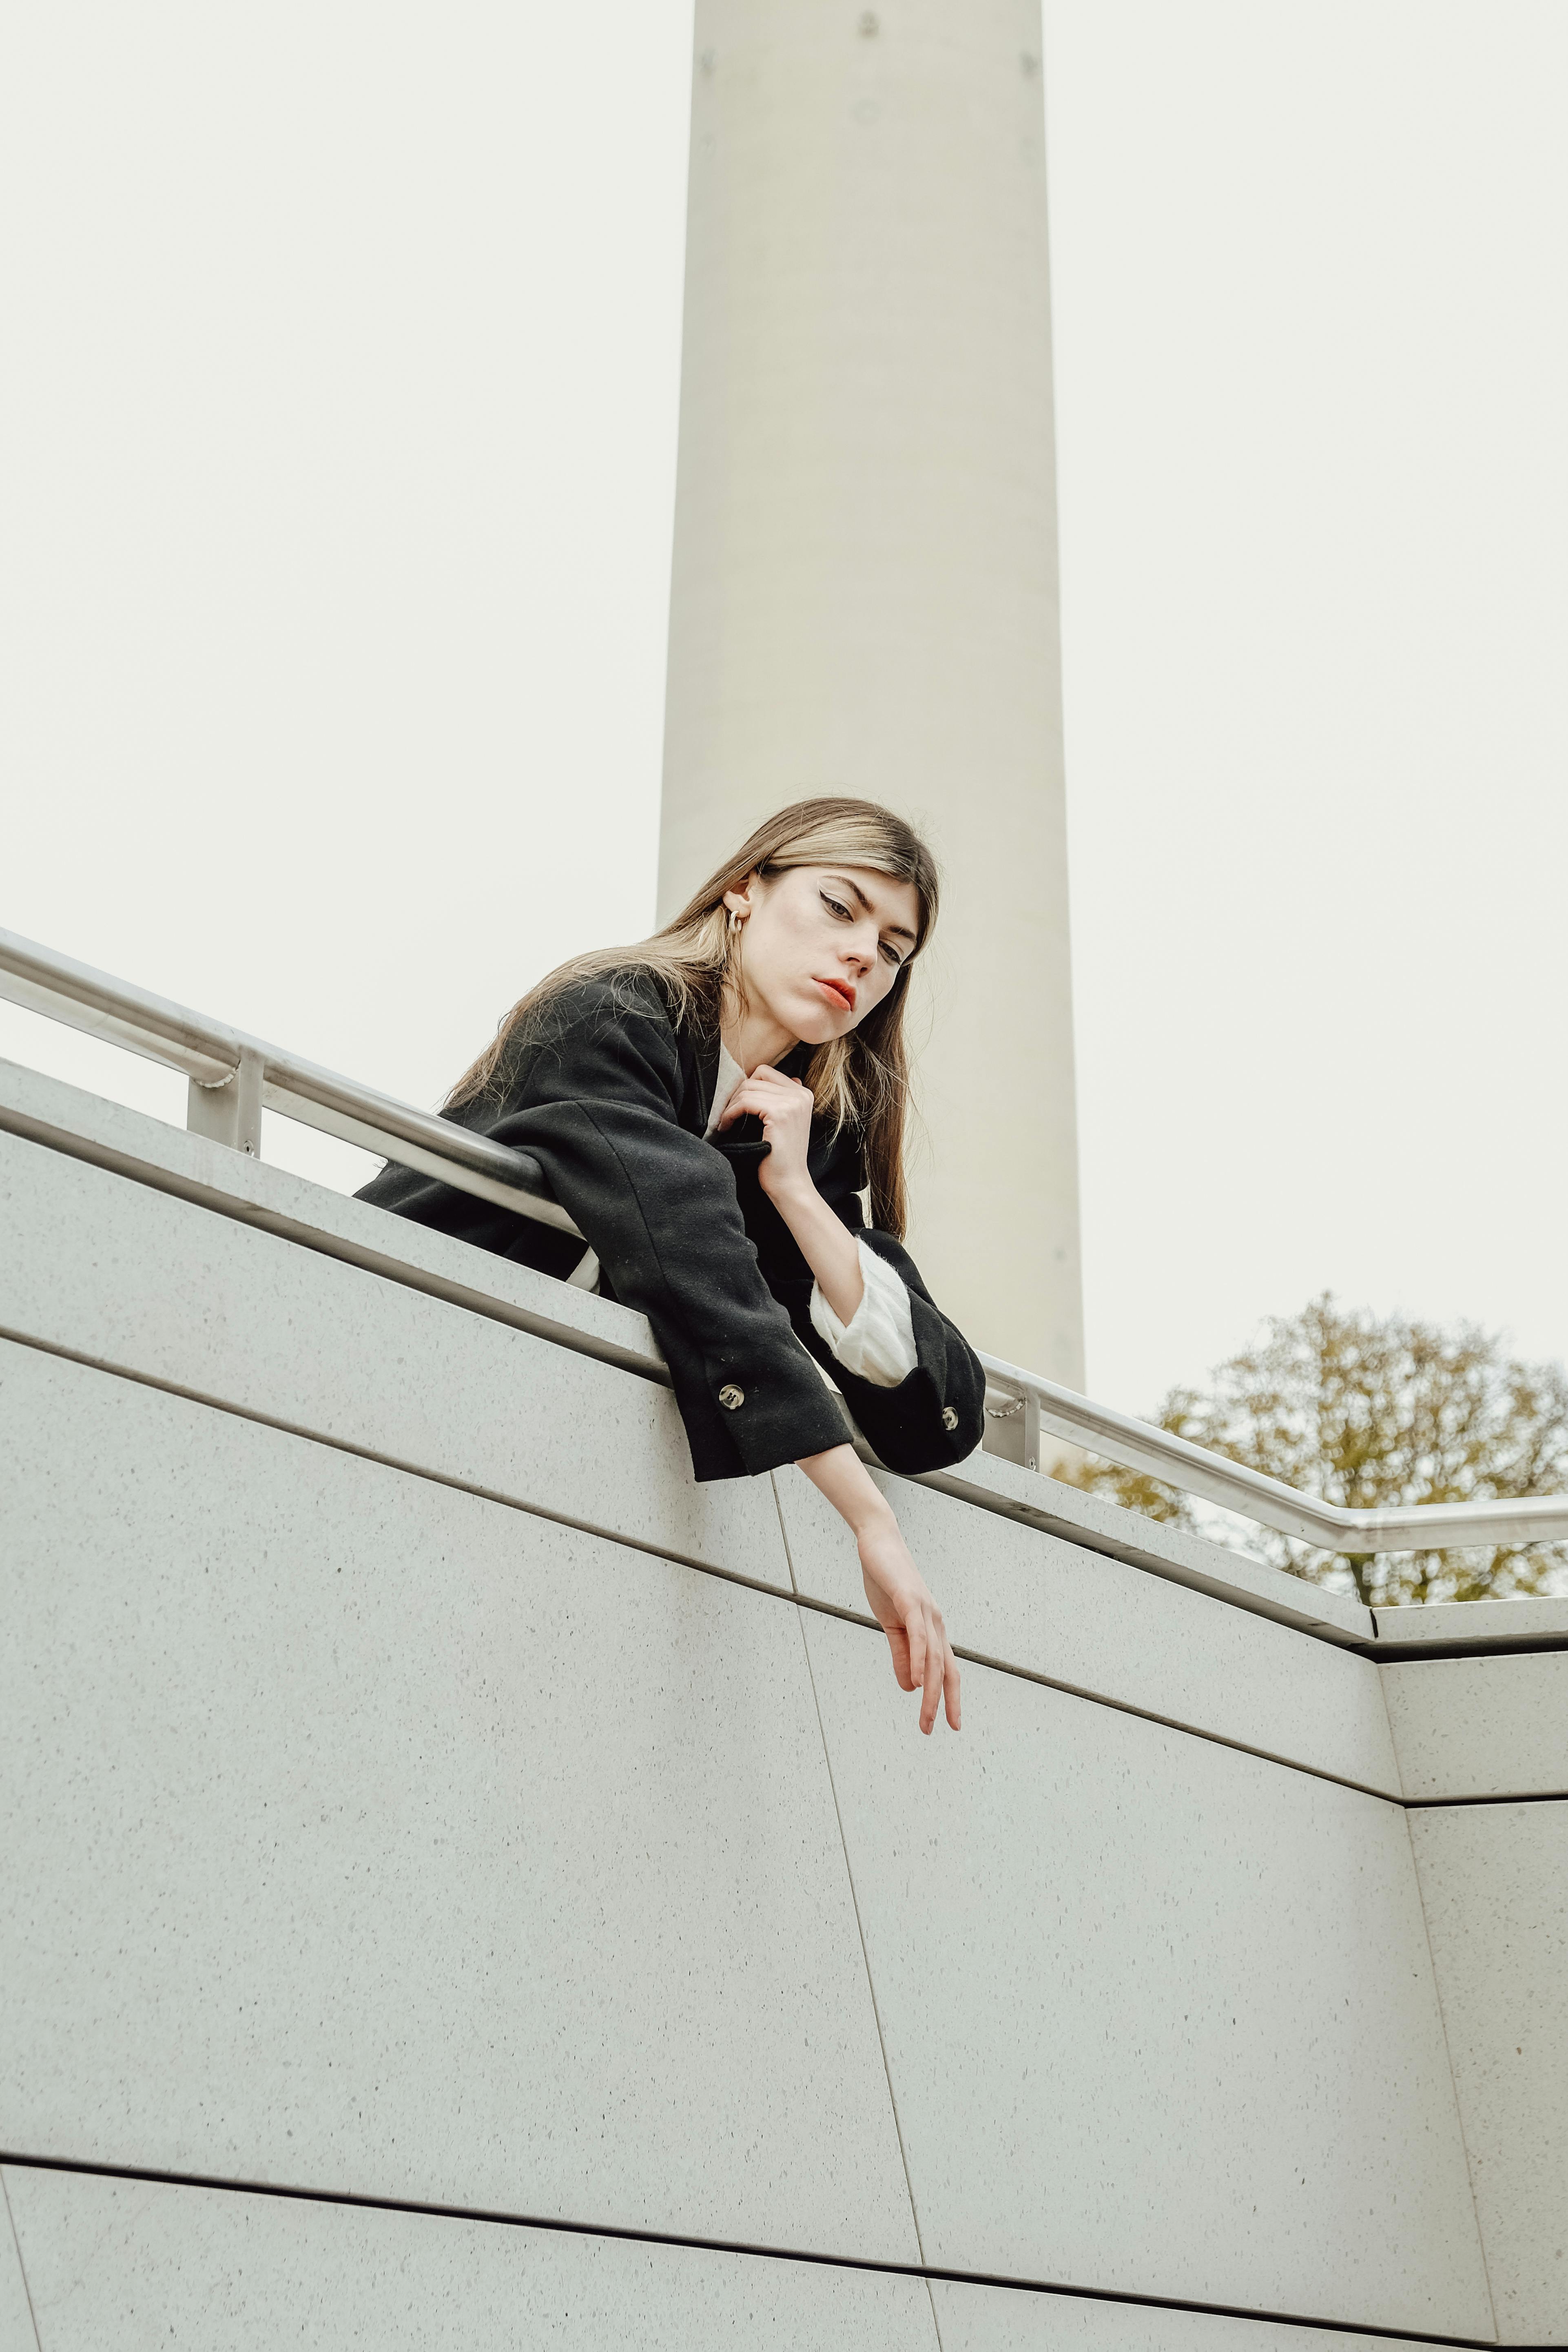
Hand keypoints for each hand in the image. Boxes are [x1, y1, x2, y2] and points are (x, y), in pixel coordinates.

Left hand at [717, 1062, 814, 1201]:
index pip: (766, 1072)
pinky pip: (745, 1102)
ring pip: (748, 1088)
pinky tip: (726, 1125)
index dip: (747, 1086)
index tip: (737, 1104)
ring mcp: (792, 1103)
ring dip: (731, 1105)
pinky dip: (730, 1113)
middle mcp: (801, 1095)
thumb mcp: (784, 1122)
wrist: (789, 1182)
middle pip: (757, 1077)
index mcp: (803, 1094)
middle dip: (737, 1093)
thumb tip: (759, 1079)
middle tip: (728, 1113)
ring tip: (726, 1121)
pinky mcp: (779, 1114)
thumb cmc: (780, 1157)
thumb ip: (778, 1099)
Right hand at [857, 1510, 961, 1736]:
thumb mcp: (892, 1624)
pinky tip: (917, 1679)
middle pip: (946, 1670)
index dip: (950, 1697)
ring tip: (926, 1715)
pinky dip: (920, 1659)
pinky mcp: (910, 1599)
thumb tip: (909, 1686)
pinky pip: (919, 1635)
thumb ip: (901, 1654)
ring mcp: (926, 1611)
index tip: (950, 1725)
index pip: (947, 1670)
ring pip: (934, 1658)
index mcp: (932, 1629)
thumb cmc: (886, 1581)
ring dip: (931, 1691)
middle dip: (942, 1703)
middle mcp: (935, 1622)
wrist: (878, 1544)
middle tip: (931, 1730)